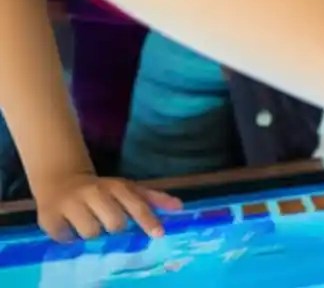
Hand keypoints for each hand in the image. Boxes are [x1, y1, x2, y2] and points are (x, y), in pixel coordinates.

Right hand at [33, 172, 181, 241]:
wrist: (61, 180)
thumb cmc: (102, 190)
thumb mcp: (128, 189)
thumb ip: (152, 198)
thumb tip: (180, 207)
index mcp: (115, 187)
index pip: (136, 205)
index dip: (148, 220)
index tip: (159, 234)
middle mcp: (94, 193)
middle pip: (114, 223)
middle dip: (115, 229)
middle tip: (109, 224)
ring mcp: (70, 203)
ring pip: (91, 232)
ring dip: (92, 234)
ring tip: (88, 225)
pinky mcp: (48, 216)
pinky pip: (65, 238)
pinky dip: (69, 238)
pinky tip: (69, 228)